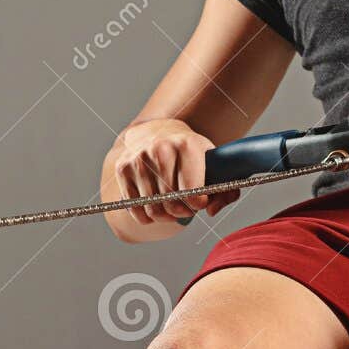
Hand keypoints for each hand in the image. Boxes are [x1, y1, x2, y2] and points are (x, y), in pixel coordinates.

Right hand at [102, 119, 240, 237]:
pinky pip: (135, 208)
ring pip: (153, 209)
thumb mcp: (213, 164)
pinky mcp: (122, 168)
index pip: (192, 192)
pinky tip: (155, 207)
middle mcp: (159, 148)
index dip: (199, 204)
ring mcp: (138, 159)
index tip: (200, 201)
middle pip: (171, 203)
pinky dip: (146, 216)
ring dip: (165, 216)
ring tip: (173, 207)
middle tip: (186, 208)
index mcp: (186, 145)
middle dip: (183, 212)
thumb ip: (226, 190)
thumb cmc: (191, 154)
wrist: (159, 132)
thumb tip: (211, 210)